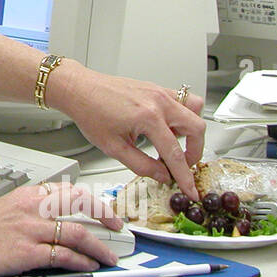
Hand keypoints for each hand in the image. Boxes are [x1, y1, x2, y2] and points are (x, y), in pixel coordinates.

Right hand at [0, 181, 122, 276]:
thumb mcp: (7, 205)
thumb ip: (33, 207)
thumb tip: (57, 215)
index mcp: (28, 195)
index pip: (68, 190)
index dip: (91, 200)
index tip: (102, 210)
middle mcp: (32, 208)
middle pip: (79, 204)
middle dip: (104, 215)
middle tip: (116, 226)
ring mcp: (30, 230)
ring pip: (77, 232)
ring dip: (98, 246)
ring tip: (108, 255)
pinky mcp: (28, 252)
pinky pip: (64, 256)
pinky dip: (81, 261)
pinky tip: (88, 265)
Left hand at [49, 61, 205, 198]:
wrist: (80, 90)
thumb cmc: (90, 112)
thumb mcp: (113, 148)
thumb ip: (141, 165)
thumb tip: (161, 175)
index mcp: (148, 117)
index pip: (175, 153)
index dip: (185, 175)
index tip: (190, 188)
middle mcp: (159, 102)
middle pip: (197, 128)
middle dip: (195, 151)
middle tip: (182, 164)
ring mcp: (159, 92)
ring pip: (194, 109)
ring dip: (191, 130)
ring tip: (174, 142)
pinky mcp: (156, 88)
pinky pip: (182, 100)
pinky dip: (182, 116)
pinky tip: (165, 127)